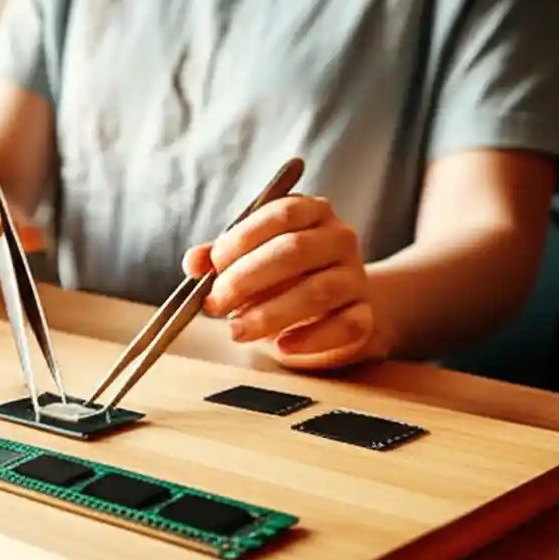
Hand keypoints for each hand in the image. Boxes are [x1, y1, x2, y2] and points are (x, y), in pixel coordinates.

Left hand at [181, 196, 392, 369]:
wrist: (338, 308)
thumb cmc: (285, 278)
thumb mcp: (250, 260)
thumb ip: (221, 258)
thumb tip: (193, 262)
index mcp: (312, 213)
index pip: (281, 213)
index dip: (242, 238)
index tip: (213, 265)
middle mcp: (339, 239)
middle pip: (295, 251)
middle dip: (246, 279)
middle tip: (215, 304)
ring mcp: (356, 277)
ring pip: (319, 290)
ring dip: (271, 313)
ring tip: (237, 330)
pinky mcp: (365, 315)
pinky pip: (345, 326)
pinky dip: (312, 338)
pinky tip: (283, 346)